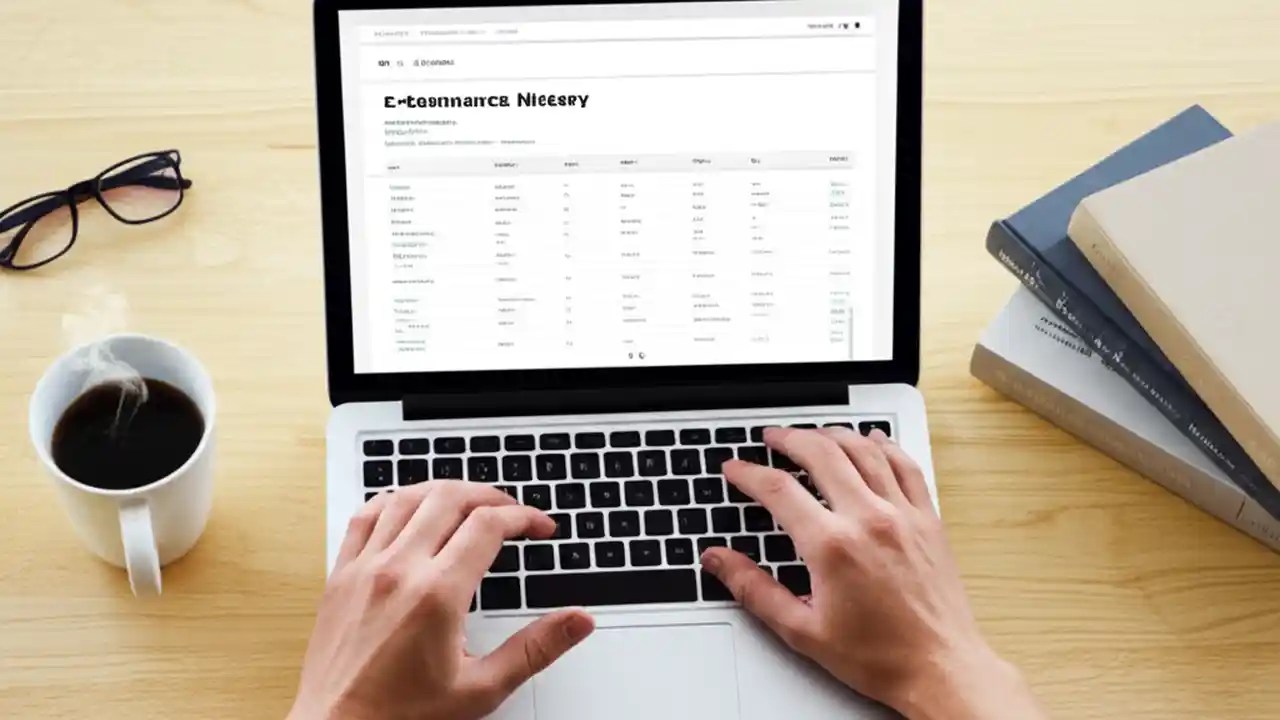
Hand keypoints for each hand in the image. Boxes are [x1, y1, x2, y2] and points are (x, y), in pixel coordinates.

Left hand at [289, 482, 594, 719]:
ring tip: (470, 501)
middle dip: (491, 495)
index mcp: (437, 594)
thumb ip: (535, 649)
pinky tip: (410, 507)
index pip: (489, 524)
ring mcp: (365, 568)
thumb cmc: (401, 716)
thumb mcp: (482, 689)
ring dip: (445, 490)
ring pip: (408, 496)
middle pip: (451, 497)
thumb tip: (578, 621)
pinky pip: (366, 514)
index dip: (524, 516)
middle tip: (512, 512)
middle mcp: (398, 570)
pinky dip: (395, 500)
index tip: (540, 527)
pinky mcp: (341, 575)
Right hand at [701, 428, 1045, 719]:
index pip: (778, 489)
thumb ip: (753, 589)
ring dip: (832, 434)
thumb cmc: (878, 656)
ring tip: (812, 434)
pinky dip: (885, 445)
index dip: (749, 473)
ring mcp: (903, 515)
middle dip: (789, 439)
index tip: (735, 469)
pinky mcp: (929, 520)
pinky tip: (872, 440)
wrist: (940, 670)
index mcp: (832, 547)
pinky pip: (906, 465)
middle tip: (771, 438)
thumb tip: (718, 560)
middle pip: (821, 453)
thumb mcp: (801, 630)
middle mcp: (869, 520)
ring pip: (864, 450)